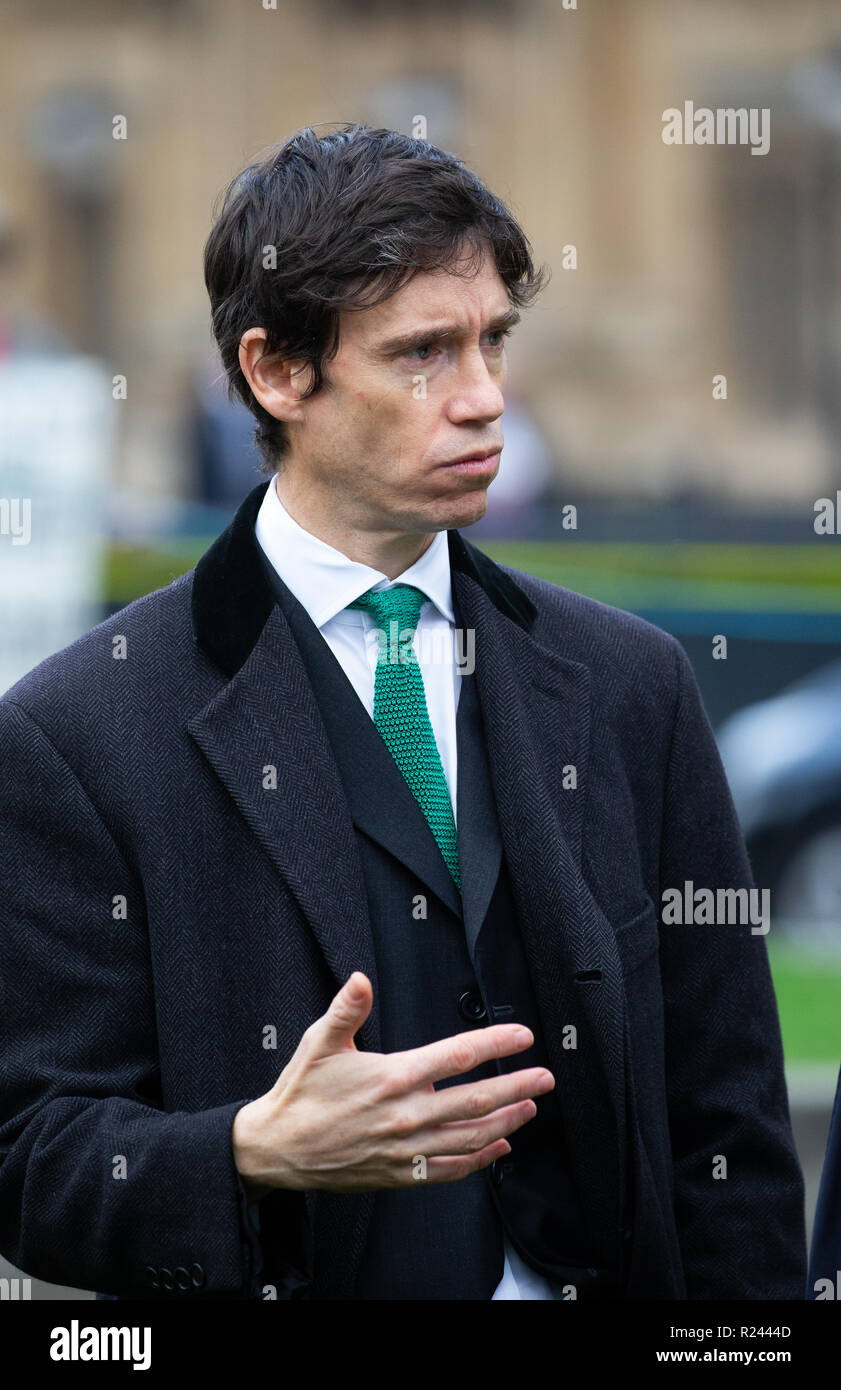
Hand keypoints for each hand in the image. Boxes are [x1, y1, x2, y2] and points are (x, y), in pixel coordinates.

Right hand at [232, 970, 554, 1193]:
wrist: (279, 1149)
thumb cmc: (301, 1092)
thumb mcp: (319, 1042)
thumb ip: (346, 1009)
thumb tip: (360, 979)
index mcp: (391, 1078)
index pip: (455, 1057)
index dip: (493, 1043)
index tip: (521, 1035)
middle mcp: (405, 1116)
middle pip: (475, 1101)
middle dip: (516, 1086)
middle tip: (545, 1077)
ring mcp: (406, 1149)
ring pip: (470, 1137)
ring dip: (506, 1122)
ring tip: (531, 1107)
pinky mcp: (402, 1174)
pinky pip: (451, 1170)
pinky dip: (480, 1160)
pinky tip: (499, 1148)